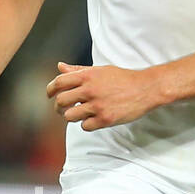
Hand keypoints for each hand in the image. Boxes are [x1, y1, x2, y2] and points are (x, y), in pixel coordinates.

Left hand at [46, 61, 160, 130]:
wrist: (145, 89)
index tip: (49, 95)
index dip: (50, 89)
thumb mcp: (100, 70)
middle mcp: (90, 90)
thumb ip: (78, 70)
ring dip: (71, 116)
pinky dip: (86, 124)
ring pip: (70, 116)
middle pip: (61, 101)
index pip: (59, 82)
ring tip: (77, 114)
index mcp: (88, 76)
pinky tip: (92, 119)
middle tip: (61, 109)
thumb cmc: (122, 78)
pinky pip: (84, 126)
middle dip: (58, 106)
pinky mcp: (105, 119)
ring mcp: (97, 106)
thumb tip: (60, 67)